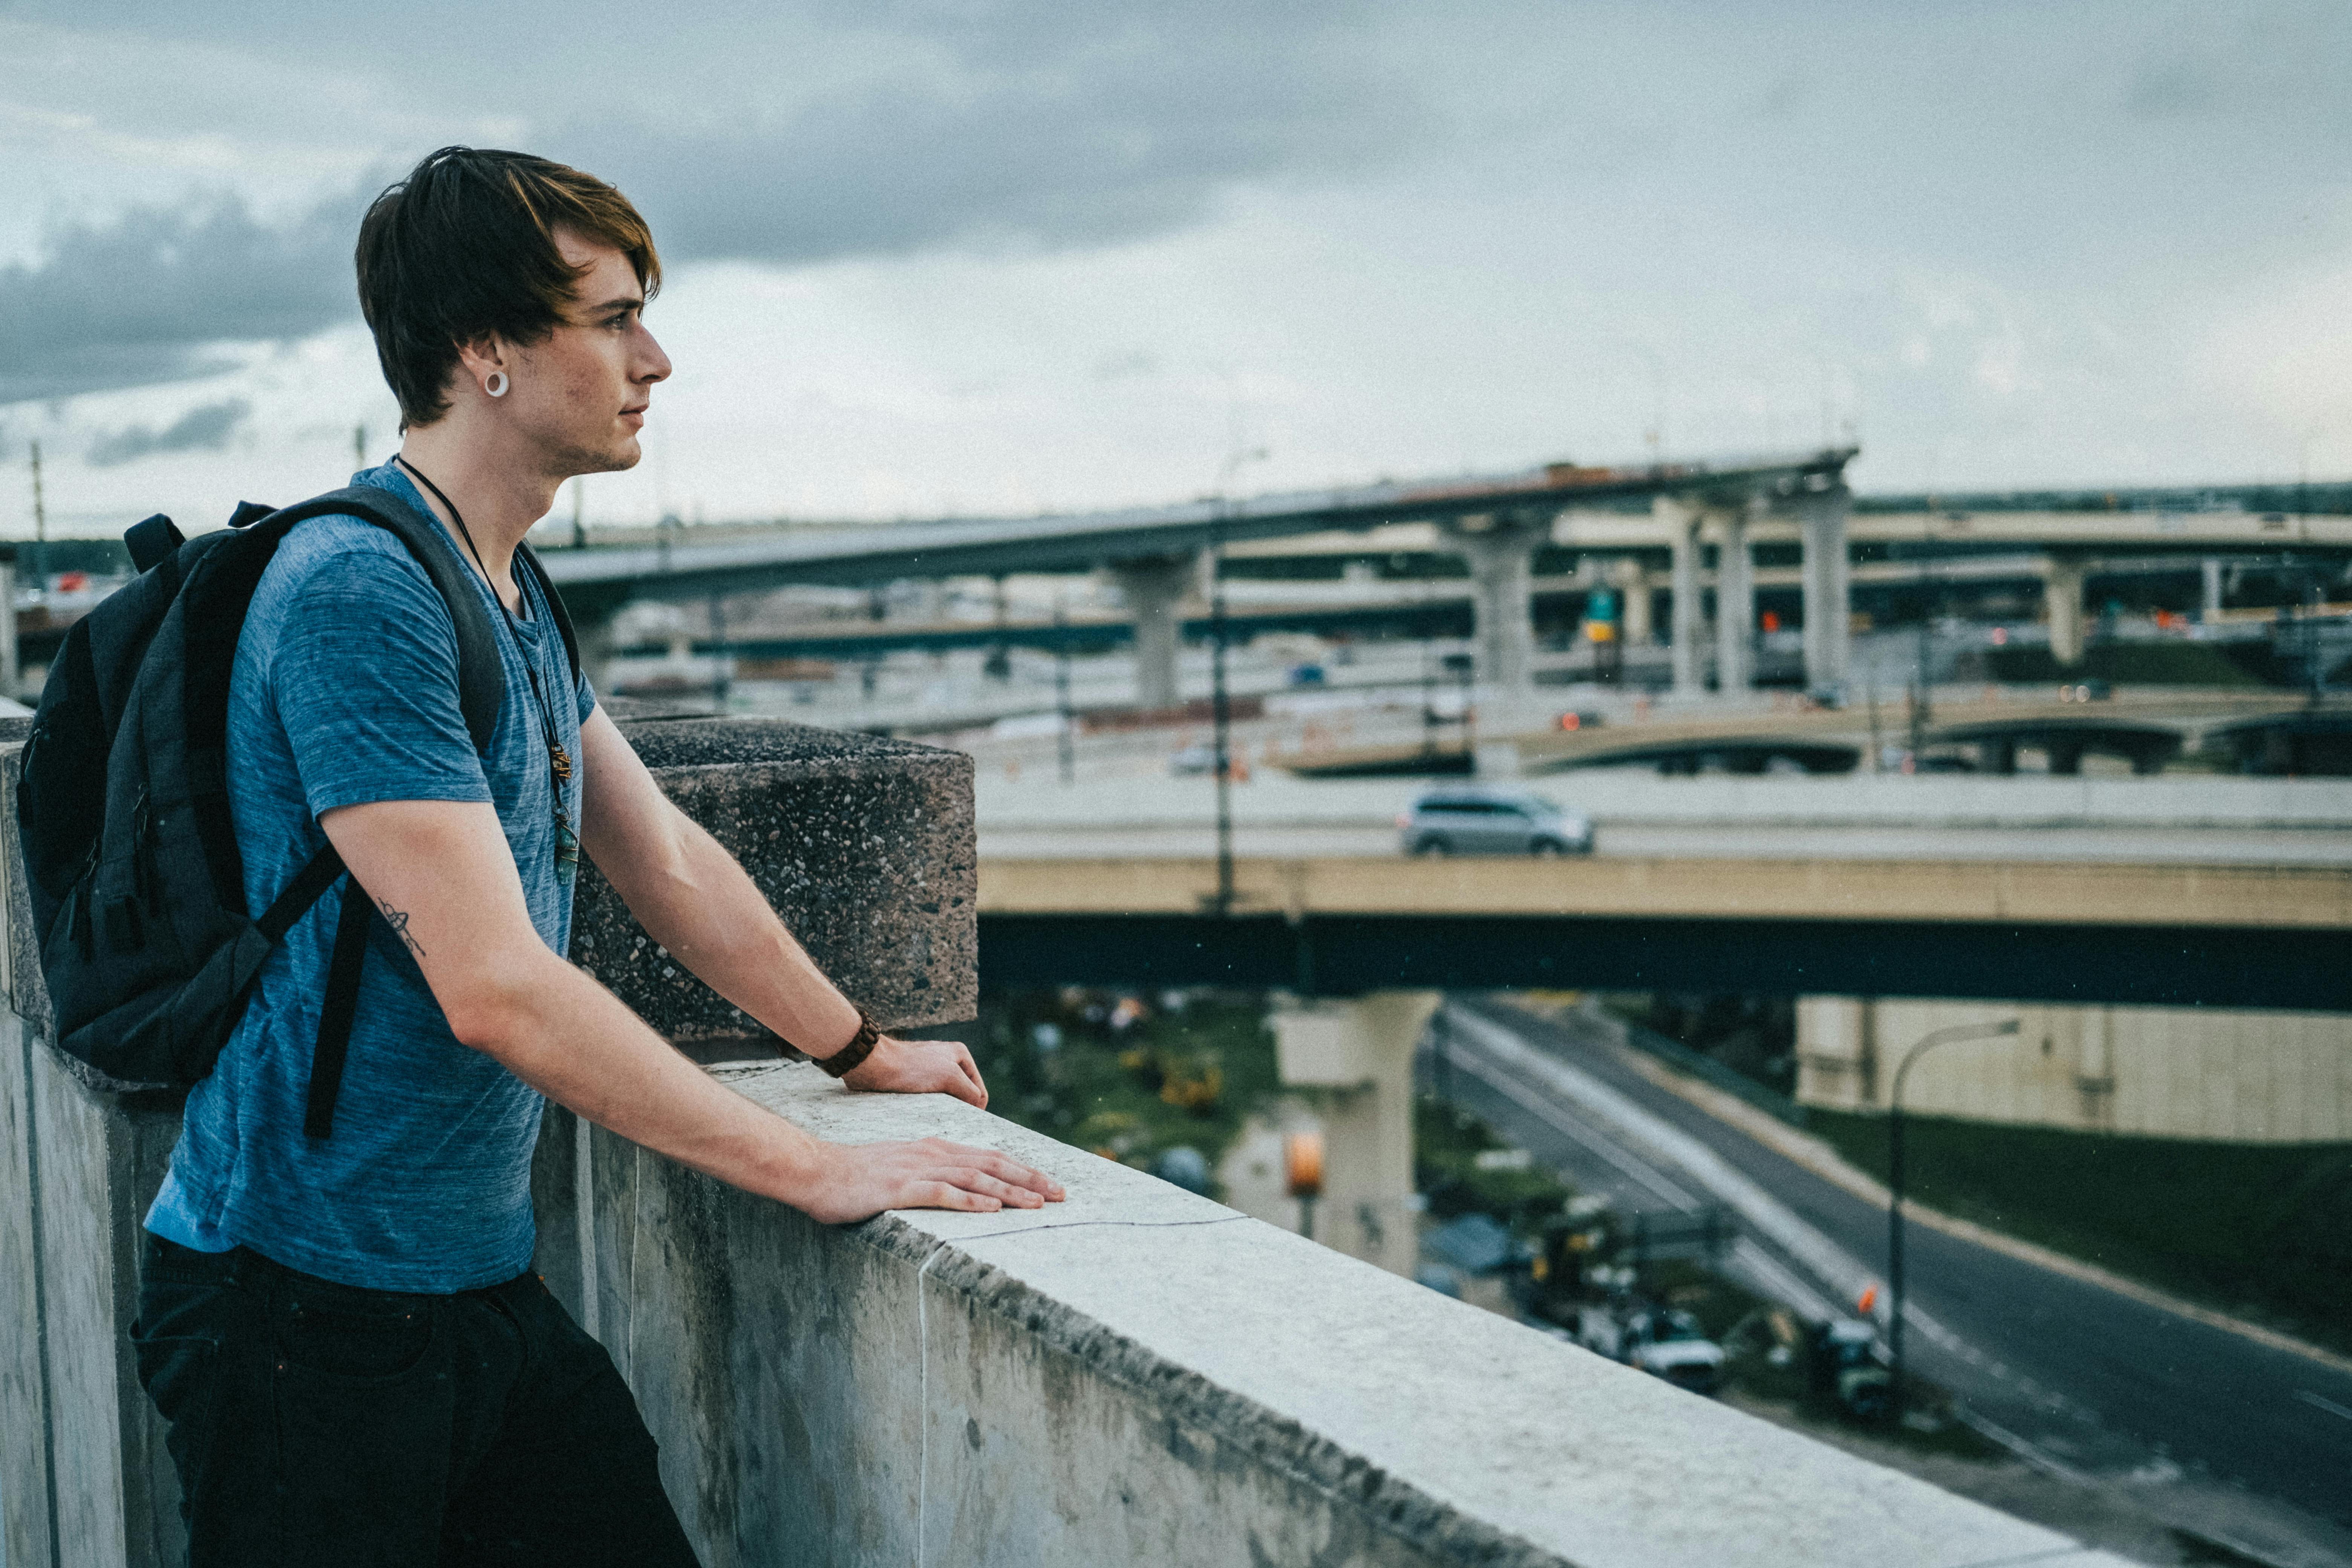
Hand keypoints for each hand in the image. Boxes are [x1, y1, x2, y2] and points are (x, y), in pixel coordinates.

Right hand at [806, 1136, 1065, 1223]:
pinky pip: (942, 1193)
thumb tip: (957, 1184)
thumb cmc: (856, 1176)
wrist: (815, 1170)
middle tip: (1062, 1193)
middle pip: (992, 1164)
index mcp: (935, 1149)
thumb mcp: (901, 1168)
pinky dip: (971, 1200)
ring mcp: (917, 1170)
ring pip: (976, 1178)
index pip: (989, 1157)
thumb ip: (930, 1172)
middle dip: (1030, 1179)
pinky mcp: (900, 1188)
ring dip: (1010, 1192)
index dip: (1023, 1169)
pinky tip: (991, 1209)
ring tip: (1039, 1204)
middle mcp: (932, 1154)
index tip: (1050, 1183)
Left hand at [842, 1035, 987, 1107]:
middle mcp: (947, 1060)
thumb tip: (978, 1105)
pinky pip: (928, 1101)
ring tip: (929, 1113)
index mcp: (960, 1054)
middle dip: (956, 1108)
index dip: (972, 1108)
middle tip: (942, 1118)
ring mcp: (930, 1071)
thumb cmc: (911, 1068)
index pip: (979, 1091)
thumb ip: (970, 1091)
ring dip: (941, 1110)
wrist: (873, 1066)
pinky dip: (927, 1109)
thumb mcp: (950, 1076)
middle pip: (963, 1095)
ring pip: (945, 1100)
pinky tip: (919, 1112)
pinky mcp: (914, 1082)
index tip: (958, 1119)